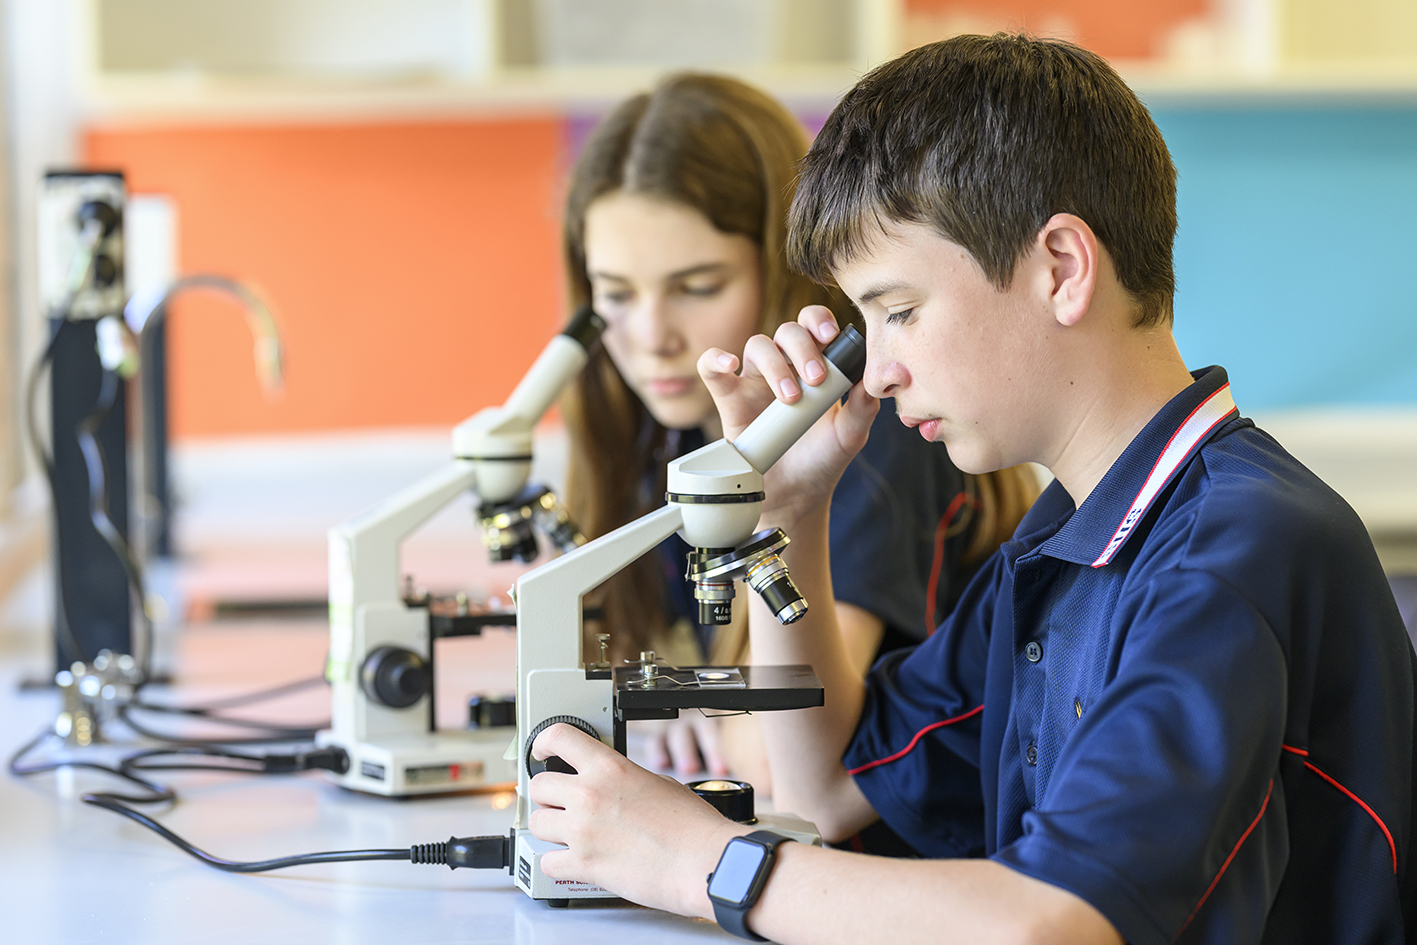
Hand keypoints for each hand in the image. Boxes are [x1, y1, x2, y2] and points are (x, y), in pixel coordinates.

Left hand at [529, 723, 742, 917]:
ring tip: (571, 835)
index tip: (542, 751)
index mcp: (610, 767)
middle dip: (548, 797)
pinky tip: (576, 862)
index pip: (558, 737)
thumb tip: (611, 785)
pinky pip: (547, 862)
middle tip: (561, 805)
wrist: (704, 862)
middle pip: (538, 785)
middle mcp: (590, 794)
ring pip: (536, 824)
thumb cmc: (692, 826)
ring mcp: (582, 830)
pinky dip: (558, 864)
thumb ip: (624, 779)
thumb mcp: (658, 783)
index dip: (543, 743)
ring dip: (551, 830)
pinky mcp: (583, 864)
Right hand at [699, 307, 877, 522]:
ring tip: (790, 398)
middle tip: (817, 379)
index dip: (820, 321)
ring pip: (757, 345)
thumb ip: (863, 407)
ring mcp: (754, 382)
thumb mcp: (850, 435)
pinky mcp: (729, 400)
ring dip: (775, 364)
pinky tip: (730, 364)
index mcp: (814, 365)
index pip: (814, 325)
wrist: (796, 494)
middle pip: (787, 331)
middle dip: (803, 348)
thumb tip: (871, 378)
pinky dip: (716, 359)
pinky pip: (711, 368)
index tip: (832, 337)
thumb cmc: (823, 460)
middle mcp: (783, 367)